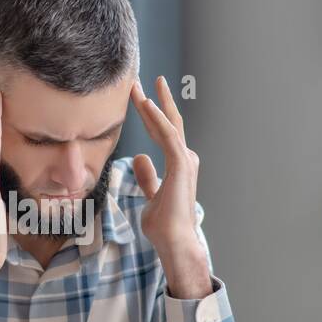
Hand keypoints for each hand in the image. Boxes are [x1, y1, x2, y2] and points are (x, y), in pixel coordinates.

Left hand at [130, 76, 211, 298]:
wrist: (174, 241)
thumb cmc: (164, 225)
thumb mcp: (150, 196)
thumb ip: (147, 177)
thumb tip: (139, 158)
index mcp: (178, 164)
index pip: (162, 132)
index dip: (149, 113)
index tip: (138, 96)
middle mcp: (184, 158)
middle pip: (167, 122)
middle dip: (153, 100)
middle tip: (137, 81)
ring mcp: (185, 160)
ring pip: (167, 124)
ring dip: (152, 104)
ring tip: (138, 86)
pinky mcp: (181, 164)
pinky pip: (168, 135)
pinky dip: (158, 118)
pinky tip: (147, 104)